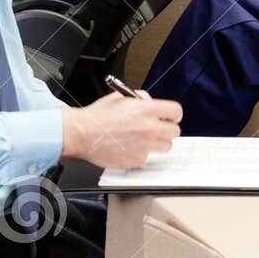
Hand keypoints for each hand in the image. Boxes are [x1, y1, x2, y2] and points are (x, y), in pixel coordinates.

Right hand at [61, 91, 181, 167]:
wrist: (82, 133)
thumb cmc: (97, 116)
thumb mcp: (120, 97)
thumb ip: (140, 99)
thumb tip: (150, 103)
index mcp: (146, 110)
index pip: (176, 112)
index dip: (173, 114)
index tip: (170, 117)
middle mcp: (148, 128)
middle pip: (175, 132)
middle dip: (167, 129)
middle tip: (158, 129)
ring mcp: (144, 146)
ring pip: (166, 147)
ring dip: (158, 142)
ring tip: (142, 139)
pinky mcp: (136, 160)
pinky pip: (148, 157)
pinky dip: (141, 153)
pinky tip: (128, 147)